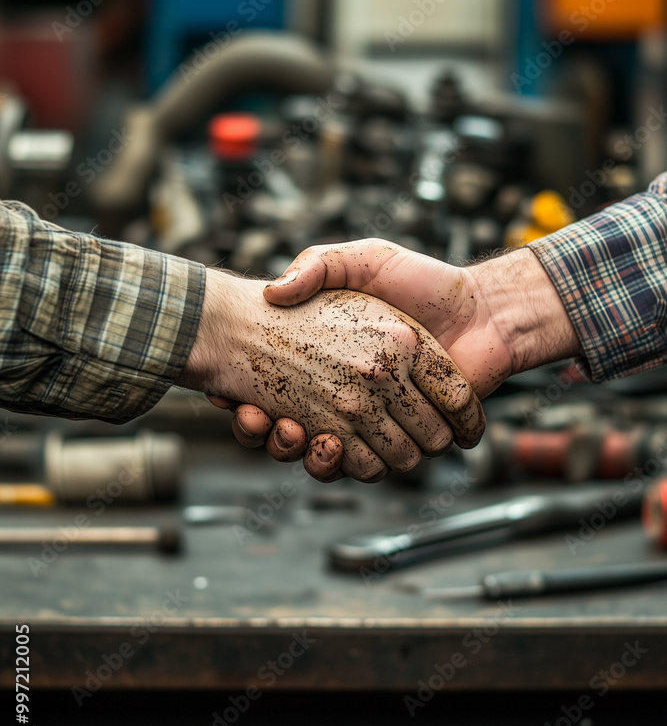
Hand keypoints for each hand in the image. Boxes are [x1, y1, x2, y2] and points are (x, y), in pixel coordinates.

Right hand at [231, 239, 579, 466]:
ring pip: (321, 452)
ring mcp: (376, 418)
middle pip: (297, 428)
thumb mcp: (364, 259)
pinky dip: (331, 463)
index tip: (231, 396)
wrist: (483, 312)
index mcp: (339, 358)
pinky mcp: (399, 439)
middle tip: (249, 414)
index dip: (249, 400)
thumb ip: (320, 264)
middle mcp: (356, 392)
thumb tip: (273, 293)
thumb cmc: (425, 281)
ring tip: (283, 426)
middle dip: (271, 430)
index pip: (278, 388)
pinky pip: (357, 466)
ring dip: (295, 447)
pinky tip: (315, 441)